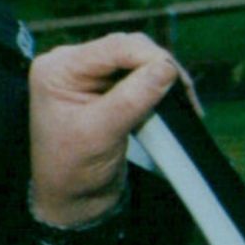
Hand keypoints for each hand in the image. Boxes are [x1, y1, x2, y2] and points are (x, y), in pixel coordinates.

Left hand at [29, 31, 184, 228]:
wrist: (72, 198)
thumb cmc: (72, 169)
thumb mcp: (101, 133)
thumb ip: (131, 98)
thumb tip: (165, 67)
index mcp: (58, 69)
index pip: (113, 46)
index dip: (150, 57)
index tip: (177, 80)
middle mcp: (71, 64)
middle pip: (129, 48)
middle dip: (160, 68)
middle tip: (186, 97)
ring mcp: (89, 75)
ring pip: (139, 60)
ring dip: (163, 78)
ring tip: (184, 103)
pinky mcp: (106, 88)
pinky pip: (140, 76)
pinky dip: (159, 88)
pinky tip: (175, 104)